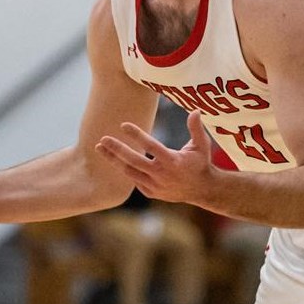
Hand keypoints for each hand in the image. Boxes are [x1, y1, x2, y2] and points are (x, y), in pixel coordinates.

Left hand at [96, 110, 216, 205]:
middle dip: (117, 149)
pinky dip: (126, 170)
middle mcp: (162, 175)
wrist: (203, 190)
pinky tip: (116, 159)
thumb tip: (195, 110)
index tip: (123, 125)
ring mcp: (156, 186)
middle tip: (103, 139)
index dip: (137, 135)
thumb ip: (196, 128)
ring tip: (100, 148)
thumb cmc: (201, 163)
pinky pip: (135, 180)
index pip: (151, 146)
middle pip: (134, 161)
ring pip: (130, 172)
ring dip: (114, 160)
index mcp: (173, 161)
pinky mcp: (152, 193)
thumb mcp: (202, 145)